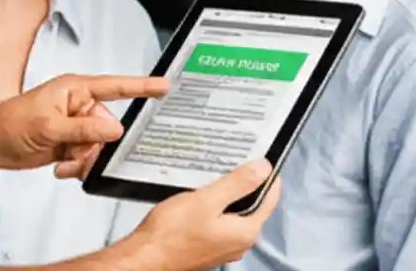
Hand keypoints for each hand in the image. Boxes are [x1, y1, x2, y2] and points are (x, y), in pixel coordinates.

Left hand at [0, 74, 169, 171]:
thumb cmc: (11, 123)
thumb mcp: (49, 126)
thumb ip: (84, 129)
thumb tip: (115, 130)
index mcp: (76, 89)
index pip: (115, 87)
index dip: (142, 87)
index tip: (165, 86)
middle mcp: (78, 105)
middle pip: (108, 128)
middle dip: (95, 146)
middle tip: (73, 154)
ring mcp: (75, 125)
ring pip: (99, 146)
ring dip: (84, 159)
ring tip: (62, 162)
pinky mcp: (70, 142)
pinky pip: (87, 156)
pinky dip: (77, 165)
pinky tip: (60, 166)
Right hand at [125, 158, 281, 269]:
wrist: (146, 256)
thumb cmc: (171, 233)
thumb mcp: (207, 200)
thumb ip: (237, 184)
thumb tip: (262, 168)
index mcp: (245, 232)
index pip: (270, 198)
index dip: (267, 175)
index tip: (260, 158)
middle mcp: (239, 242)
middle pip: (253, 205)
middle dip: (245, 183)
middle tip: (233, 161)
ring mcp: (224, 246)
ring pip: (235, 213)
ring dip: (227, 194)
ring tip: (213, 176)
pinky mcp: (209, 245)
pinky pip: (220, 221)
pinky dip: (215, 207)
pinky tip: (200, 196)